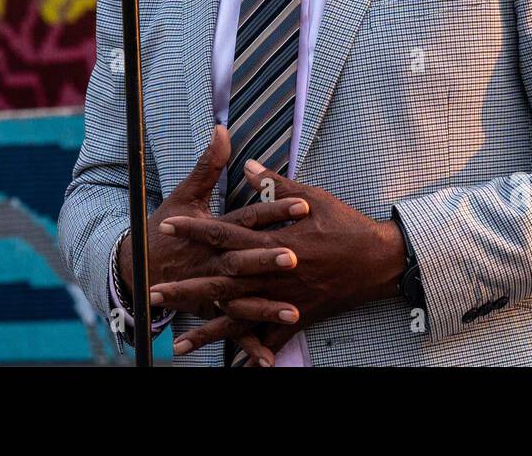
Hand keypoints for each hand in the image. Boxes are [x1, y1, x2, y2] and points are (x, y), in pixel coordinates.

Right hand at [117, 125, 307, 332]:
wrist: (135, 268)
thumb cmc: (163, 228)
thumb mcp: (185, 195)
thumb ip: (208, 164)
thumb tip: (222, 129)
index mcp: (213, 231)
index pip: (248, 218)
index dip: (274, 210)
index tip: (303, 205)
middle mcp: (212, 261)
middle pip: (243, 259)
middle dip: (268, 258)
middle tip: (296, 256)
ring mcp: (210, 289)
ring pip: (239, 298)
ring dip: (264, 306)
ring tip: (293, 311)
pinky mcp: (209, 310)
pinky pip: (230, 330)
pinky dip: (248, 345)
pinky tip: (269, 358)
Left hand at [150, 159, 406, 356]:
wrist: (378, 261)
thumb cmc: (347, 225)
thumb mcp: (313, 197)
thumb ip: (277, 185)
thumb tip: (249, 165)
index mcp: (273, 241)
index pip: (225, 233)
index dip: (195, 229)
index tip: (168, 225)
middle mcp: (273, 273)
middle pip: (220, 282)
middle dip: (185, 287)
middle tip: (152, 290)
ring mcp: (283, 299)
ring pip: (237, 317)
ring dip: (206, 329)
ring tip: (177, 340)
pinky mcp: (298, 317)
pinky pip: (269, 340)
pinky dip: (251, 354)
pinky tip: (231, 366)